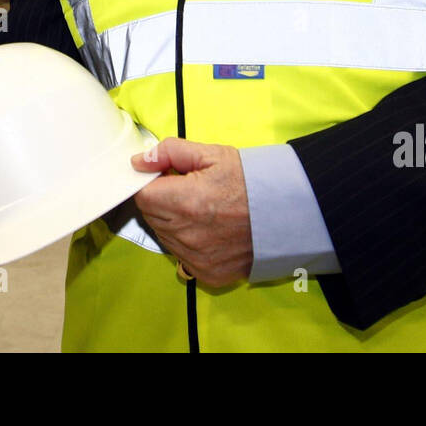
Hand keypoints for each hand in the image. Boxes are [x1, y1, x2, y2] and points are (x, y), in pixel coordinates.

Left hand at [131, 138, 252, 287]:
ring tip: (202, 210)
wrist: (287, 214)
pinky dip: (188, 243)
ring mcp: (196, 258)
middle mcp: (186, 235)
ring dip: (173, 222)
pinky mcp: (206, 273)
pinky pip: (181, 256)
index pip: (142, 195)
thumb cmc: (251, 181)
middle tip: (188, 190)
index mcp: (184, 202)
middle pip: (150, 216)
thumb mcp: (212, 154)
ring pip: (164, 236)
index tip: (168, 177)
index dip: (152, 183)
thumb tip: (139, 161)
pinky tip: (209, 230)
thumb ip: (170, 152)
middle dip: (162, 201)